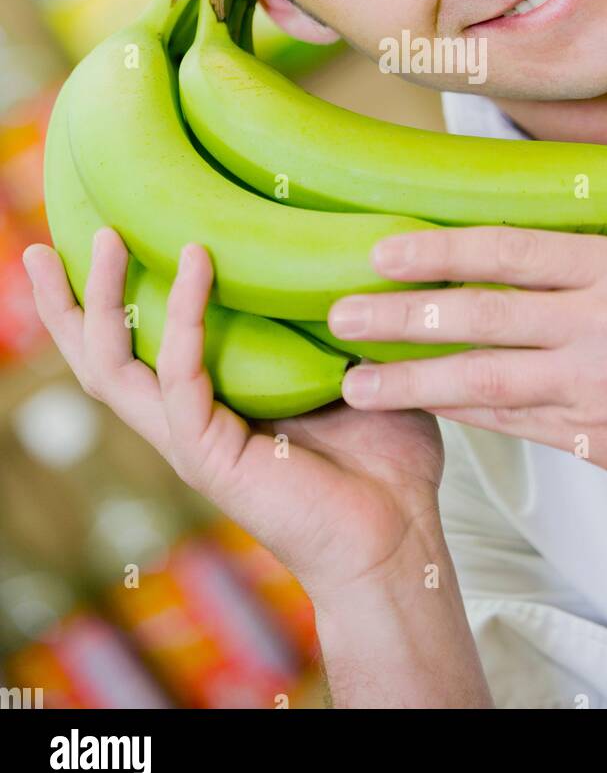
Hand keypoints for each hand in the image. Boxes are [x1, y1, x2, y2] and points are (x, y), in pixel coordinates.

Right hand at [22, 229, 443, 602]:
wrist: (399, 537)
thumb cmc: (382, 458)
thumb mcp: (350, 368)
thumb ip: (330, 322)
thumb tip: (346, 250)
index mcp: (209, 404)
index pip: (138, 348)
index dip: (105, 300)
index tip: (89, 236)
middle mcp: (185, 420)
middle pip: (98, 358)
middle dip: (66, 301)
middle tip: (40, 244)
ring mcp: (190, 440)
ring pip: (113, 366)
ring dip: (99, 299)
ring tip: (104, 235)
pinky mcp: (208, 455)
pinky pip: (181, 374)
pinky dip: (186, 314)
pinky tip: (199, 261)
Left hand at [331, 227, 606, 499]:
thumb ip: (583, 259)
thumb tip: (501, 246)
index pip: (507, 249)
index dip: (438, 250)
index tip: (381, 251)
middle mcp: (602, 321)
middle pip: (482, 314)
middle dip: (402, 316)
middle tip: (341, 313)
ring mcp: (600, 386)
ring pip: (486, 380)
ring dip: (413, 381)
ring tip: (357, 383)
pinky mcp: (602, 441)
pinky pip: (516, 426)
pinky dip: (465, 415)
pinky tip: (424, 408)